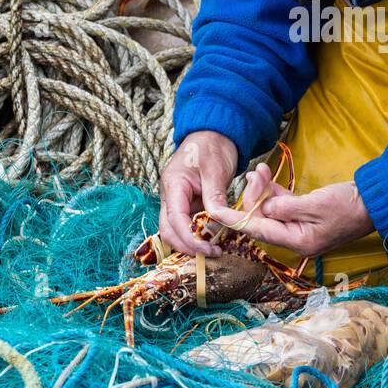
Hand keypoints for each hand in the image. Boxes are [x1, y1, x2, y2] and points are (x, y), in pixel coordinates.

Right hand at [158, 130, 236, 256]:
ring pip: (178, 230)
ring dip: (194, 242)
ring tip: (216, 249)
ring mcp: (179, 201)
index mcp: (173, 184)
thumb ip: (215, 195)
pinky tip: (215, 239)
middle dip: (188, 246)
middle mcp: (171, 195)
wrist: (216, 134)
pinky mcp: (189, 204)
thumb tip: (218, 220)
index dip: (188, 238)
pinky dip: (201, 234)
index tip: (206, 249)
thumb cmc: (213, 146)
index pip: (174, 219)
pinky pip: (190, 224)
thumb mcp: (215, 169)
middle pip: (170, 230)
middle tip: (212, 253)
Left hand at [210, 164, 372, 256]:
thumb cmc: (348, 205)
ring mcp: (301, 227)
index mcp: (298, 241)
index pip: (258, 231)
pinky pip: (282, 206)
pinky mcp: (306, 216)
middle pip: (263, 220)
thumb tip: (264, 208)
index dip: (235, 219)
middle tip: (253, 174)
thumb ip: (285, 207)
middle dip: (253, 197)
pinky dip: (274, 192)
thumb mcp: (315, 204)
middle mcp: (296, 238)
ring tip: (259, 170)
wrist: (374, 202)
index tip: (215, 211)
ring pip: (271, 211)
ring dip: (263, 191)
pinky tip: (267, 177)